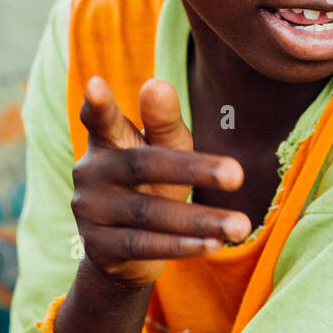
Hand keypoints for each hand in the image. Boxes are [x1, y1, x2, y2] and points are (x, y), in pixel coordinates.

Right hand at [71, 76, 250, 288]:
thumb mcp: (163, 149)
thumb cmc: (152, 180)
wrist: (124, 249)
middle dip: (193, 170)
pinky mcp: (99, 248)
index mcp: (106, 141)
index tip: (96, 83)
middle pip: (144, 165)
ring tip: (241, 225)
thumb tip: (157, 84)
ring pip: (150, 213)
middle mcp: (91, 172)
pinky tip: (214, 244)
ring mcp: (91, 211)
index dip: (97, 104)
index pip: (101, 119)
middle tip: (238, 175)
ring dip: (199, 219)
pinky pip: (145, 245)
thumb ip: (164, 122)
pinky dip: (183, 245)